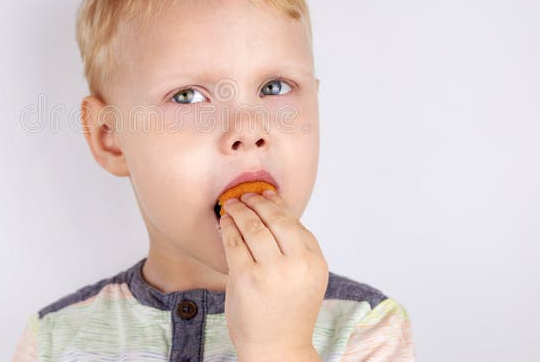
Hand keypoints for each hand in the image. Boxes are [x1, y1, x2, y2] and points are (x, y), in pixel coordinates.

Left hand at [219, 190, 328, 360]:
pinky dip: (228, 227)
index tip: (266, 193)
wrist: (277, 348)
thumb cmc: (287, 312)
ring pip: (253, 227)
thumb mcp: (303, 278)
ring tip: (231, 203)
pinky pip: (234, 242)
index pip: (294, 223)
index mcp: (314, 262)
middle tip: (246, 194)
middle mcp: (297, 264)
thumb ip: (294, 249)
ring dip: (240, 210)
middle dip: (258, 201)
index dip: (278, 204)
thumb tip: (273, 209)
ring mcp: (271, 271)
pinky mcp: (246, 277)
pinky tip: (224, 221)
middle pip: (275, 219)